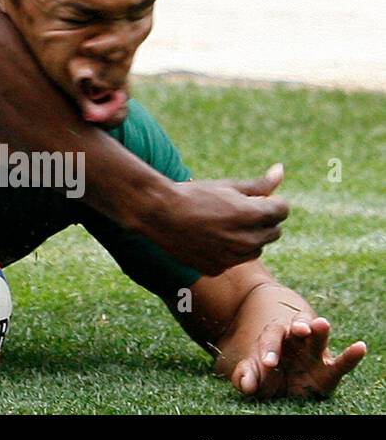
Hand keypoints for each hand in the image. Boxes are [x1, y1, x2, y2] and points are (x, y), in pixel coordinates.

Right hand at [137, 166, 289, 274]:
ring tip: (222, 224)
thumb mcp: (227, 186)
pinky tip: (208, 237)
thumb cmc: (194, 195)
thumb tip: (281, 170)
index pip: (282, 210)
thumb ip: (260, 184)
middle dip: (263, 220)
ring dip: (248, 237)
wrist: (158, 213)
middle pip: (274, 231)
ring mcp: (232, 257)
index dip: (272, 202)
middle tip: (238, 210)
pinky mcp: (218, 268)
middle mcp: (245, 240)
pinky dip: (228, 251)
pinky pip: (234, 260)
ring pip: (256, 249)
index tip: (257, 199)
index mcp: (250, 215)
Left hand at [224, 312, 366, 399]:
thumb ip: (246, 376)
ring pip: (317, 338)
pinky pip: (342, 363)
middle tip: (300, 330)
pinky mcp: (329, 369)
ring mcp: (313, 353)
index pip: (271, 337)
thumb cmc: (268, 371)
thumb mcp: (255, 373)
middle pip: (296, 328)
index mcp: (274, 336)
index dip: (270, 349)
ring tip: (321, 324)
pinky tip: (360, 347)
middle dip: (297, 327)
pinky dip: (352, 356)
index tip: (268, 363)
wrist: (283, 376)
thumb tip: (246, 384)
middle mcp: (295, 340)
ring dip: (319, 331)